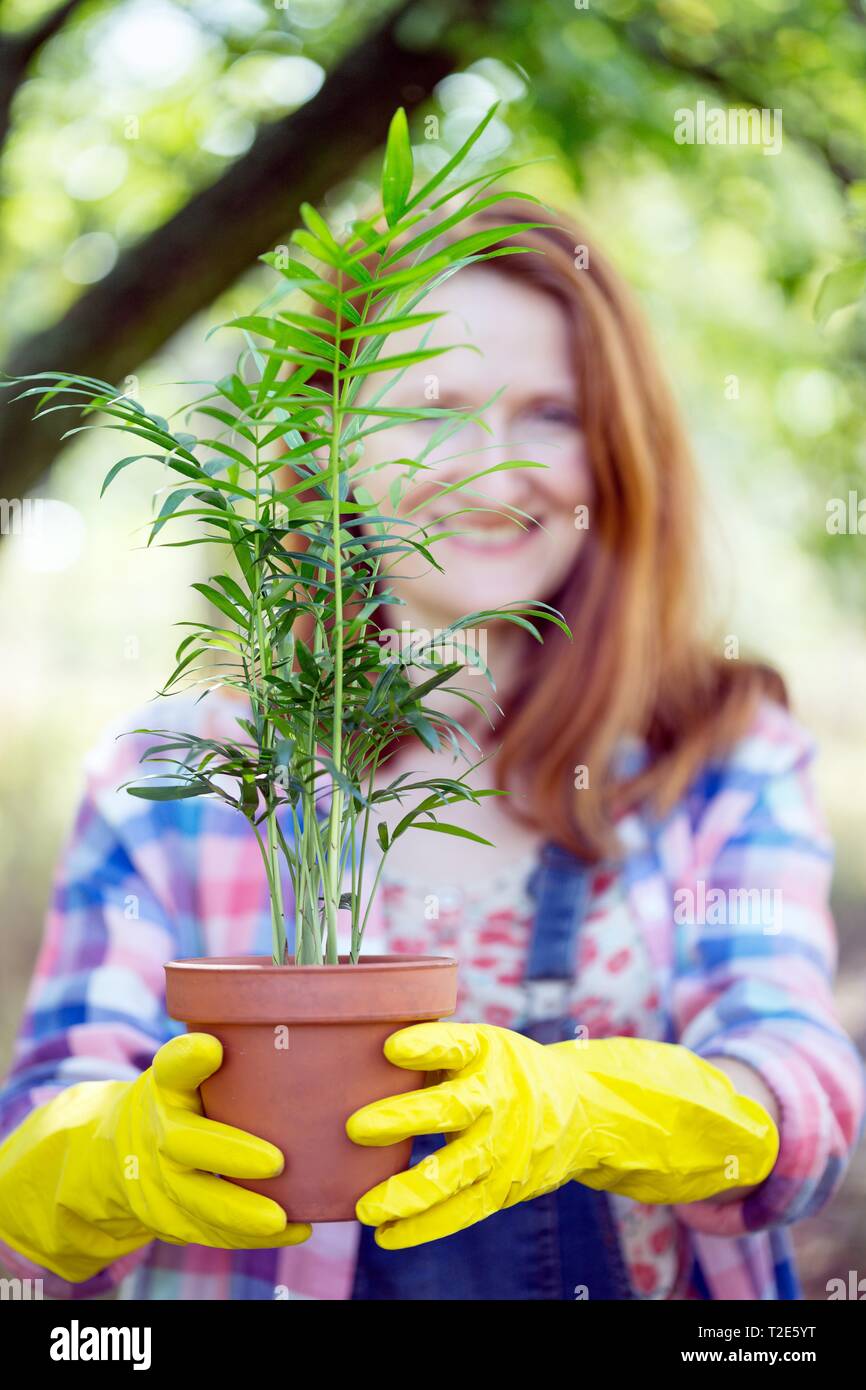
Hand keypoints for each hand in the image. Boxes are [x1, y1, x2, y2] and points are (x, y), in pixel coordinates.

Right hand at [0, 1032, 310, 1281]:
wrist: (123, 1153)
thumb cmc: (186, 1100)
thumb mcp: (196, 1070)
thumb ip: (231, 1055)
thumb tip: (293, 1025)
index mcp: (165, 1086)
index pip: (170, 1067)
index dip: (188, 1058)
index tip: (211, 1048)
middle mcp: (157, 1131)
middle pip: (183, 1144)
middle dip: (228, 1155)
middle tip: (276, 1162)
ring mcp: (158, 1179)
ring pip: (194, 1200)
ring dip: (239, 1212)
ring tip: (281, 1218)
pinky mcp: (170, 1217)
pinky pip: (208, 1231)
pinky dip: (248, 1236)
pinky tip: (294, 1230)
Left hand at [346, 1022, 778, 1248]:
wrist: (584, 1111)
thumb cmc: (505, 1071)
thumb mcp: (482, 1047)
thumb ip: (432, 1054)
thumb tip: (349, 1060)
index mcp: (487, 1053)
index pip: (455, 1045)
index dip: (425, 1046)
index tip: (390, 1048)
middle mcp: (500, 1096)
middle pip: (451, 1110)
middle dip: (404, 1119)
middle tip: (356, 1127)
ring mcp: (506, 1146)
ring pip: (456, 1172)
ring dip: (408, 1192)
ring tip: (365, 1208)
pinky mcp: (508, 1187)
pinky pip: (464, 1210)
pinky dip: (425, 1226)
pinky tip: (387, 1235)